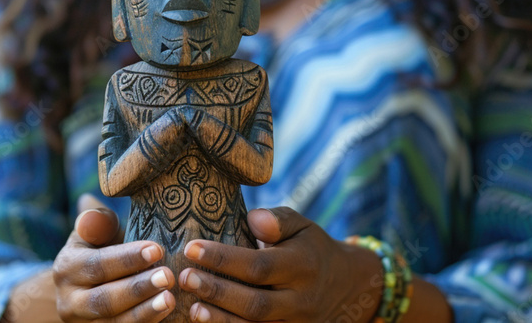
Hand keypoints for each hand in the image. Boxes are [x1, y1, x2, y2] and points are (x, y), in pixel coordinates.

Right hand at [52, 194, 177, 321]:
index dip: (126, 259)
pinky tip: (170, 317)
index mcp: (66, 268)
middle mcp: (69, 302)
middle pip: (103, 300)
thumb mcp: (93, 233)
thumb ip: (95, 221)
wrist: (85, 289)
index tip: (157, 250)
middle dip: (137, 289)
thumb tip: (88, 203)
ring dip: (144, 313)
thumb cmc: (100, 250)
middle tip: (168, 277)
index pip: (96, 265)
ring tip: (171, 300)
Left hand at [178, 207, 383, 321]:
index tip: (192, 248)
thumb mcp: (302, 226)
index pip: (259, 265)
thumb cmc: (311, 248)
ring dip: (221, 320)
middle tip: (184, 278)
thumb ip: (278, 220)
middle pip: (255, 302)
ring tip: (192, 308)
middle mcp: (301, 299)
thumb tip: (254, 218)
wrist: (347, 285)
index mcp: (303, 266)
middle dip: (217, 291)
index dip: (224, 259)